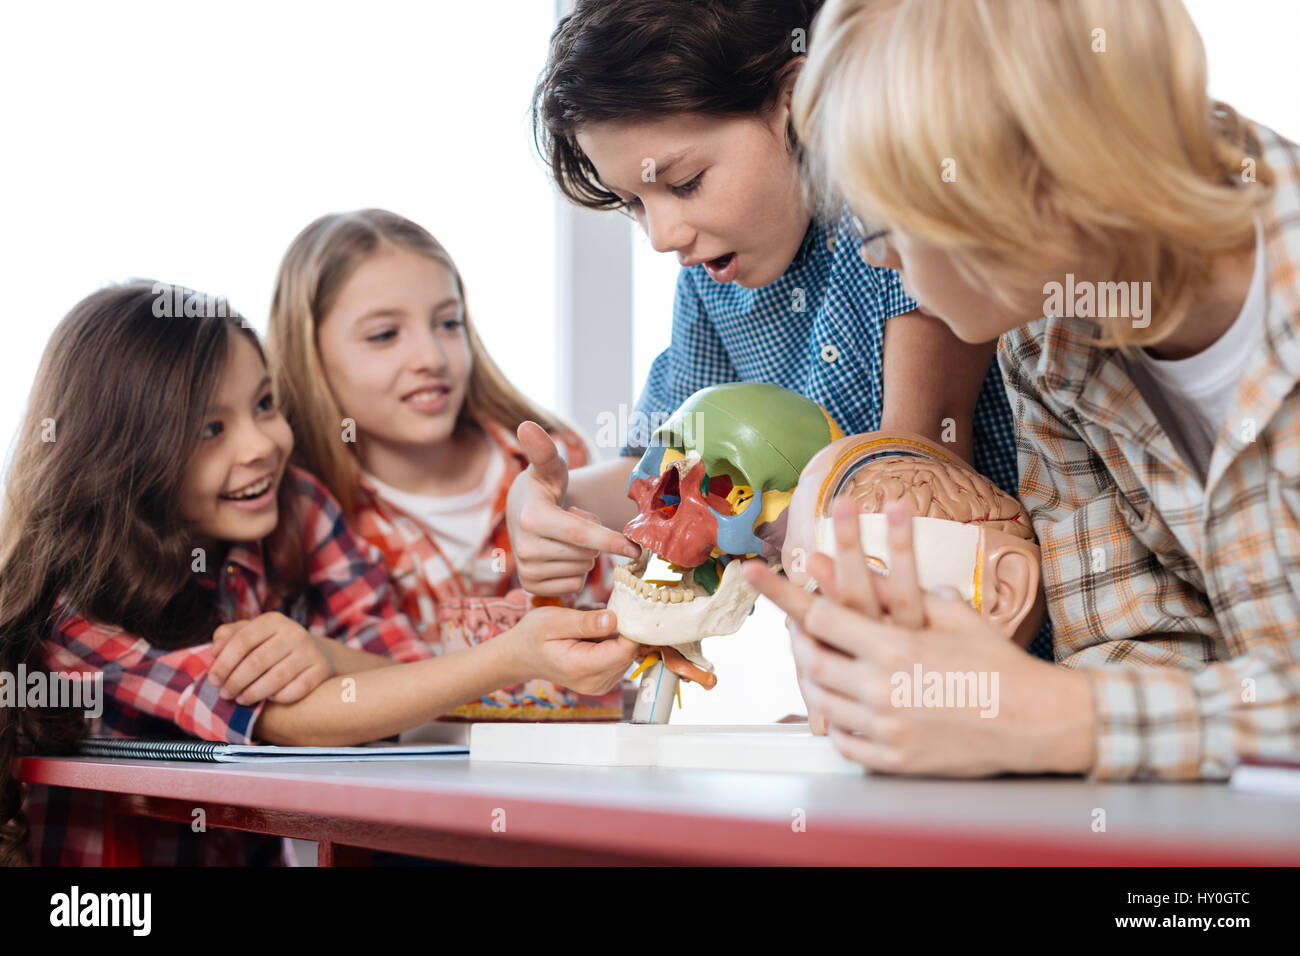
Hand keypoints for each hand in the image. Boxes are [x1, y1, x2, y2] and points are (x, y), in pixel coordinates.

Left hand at [208, 612, 334, 705]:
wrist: (313, 653)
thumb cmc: (270, 645)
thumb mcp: (250, 634)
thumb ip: (228, 637)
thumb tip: (216, 651)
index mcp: (273, 620)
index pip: (242, 641)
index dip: (224, 663)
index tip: (213, 680)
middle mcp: (294, 632)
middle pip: (257, 662)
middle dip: (235, 682)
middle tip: (225, 694)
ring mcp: (310, 651)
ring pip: (276, 678)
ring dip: (253, 693)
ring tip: (240, 700)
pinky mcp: (321, 669)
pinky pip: (296, 689)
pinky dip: (279, 697)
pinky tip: (268, 698)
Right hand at [506, 605, 638, 695]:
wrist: (521, 656)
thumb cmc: (533, 635)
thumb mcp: (553, 620)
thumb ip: (584, 622)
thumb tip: (614, 619)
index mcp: (580, 667)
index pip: (624, 651)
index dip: (630, 628)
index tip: (624, 608)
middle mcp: (594, 682)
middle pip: (629, 654)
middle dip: (624, 631)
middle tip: (603, 613)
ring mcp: (600, 685)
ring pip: (628, 656)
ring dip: (618, 637)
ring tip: (593, 626)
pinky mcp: (603, 681)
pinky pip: (621, 659)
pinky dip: (614, 645)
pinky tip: (595, 637)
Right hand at [508, 421, 638, 594]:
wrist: (522, 512)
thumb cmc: (545, 486)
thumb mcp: (549, 467)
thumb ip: (544, 449)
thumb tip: (526, 425)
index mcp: (532, 517)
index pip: (580, 534)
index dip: (610, 540)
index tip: (636, 547)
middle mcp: (524, 547)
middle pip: (586, 554)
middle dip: (595, 541)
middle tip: (578, 521)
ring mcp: (525, 570)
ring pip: (581, 571)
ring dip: (585, 556)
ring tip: (567, 538)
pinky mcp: (530, 587)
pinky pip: (573, 586)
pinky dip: (577, 572)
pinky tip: (563, 556)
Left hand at [742, 499, 1095, 775]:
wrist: (1034, 719)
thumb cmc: (996, 662)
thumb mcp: (953, 615)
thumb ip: (905, 591)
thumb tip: (867, 568)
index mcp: (894, 647)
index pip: (822, 621)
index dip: (795, 603)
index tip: (779, 592)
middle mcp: (883, 689)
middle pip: (813, 663)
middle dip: (799, 644)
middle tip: (795, 634)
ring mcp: (886, 729)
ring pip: (823, 703)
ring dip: (812, 683)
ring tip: (814, 668)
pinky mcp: (895, 759)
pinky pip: (845, 742)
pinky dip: (836, 724)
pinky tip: (840, 709)